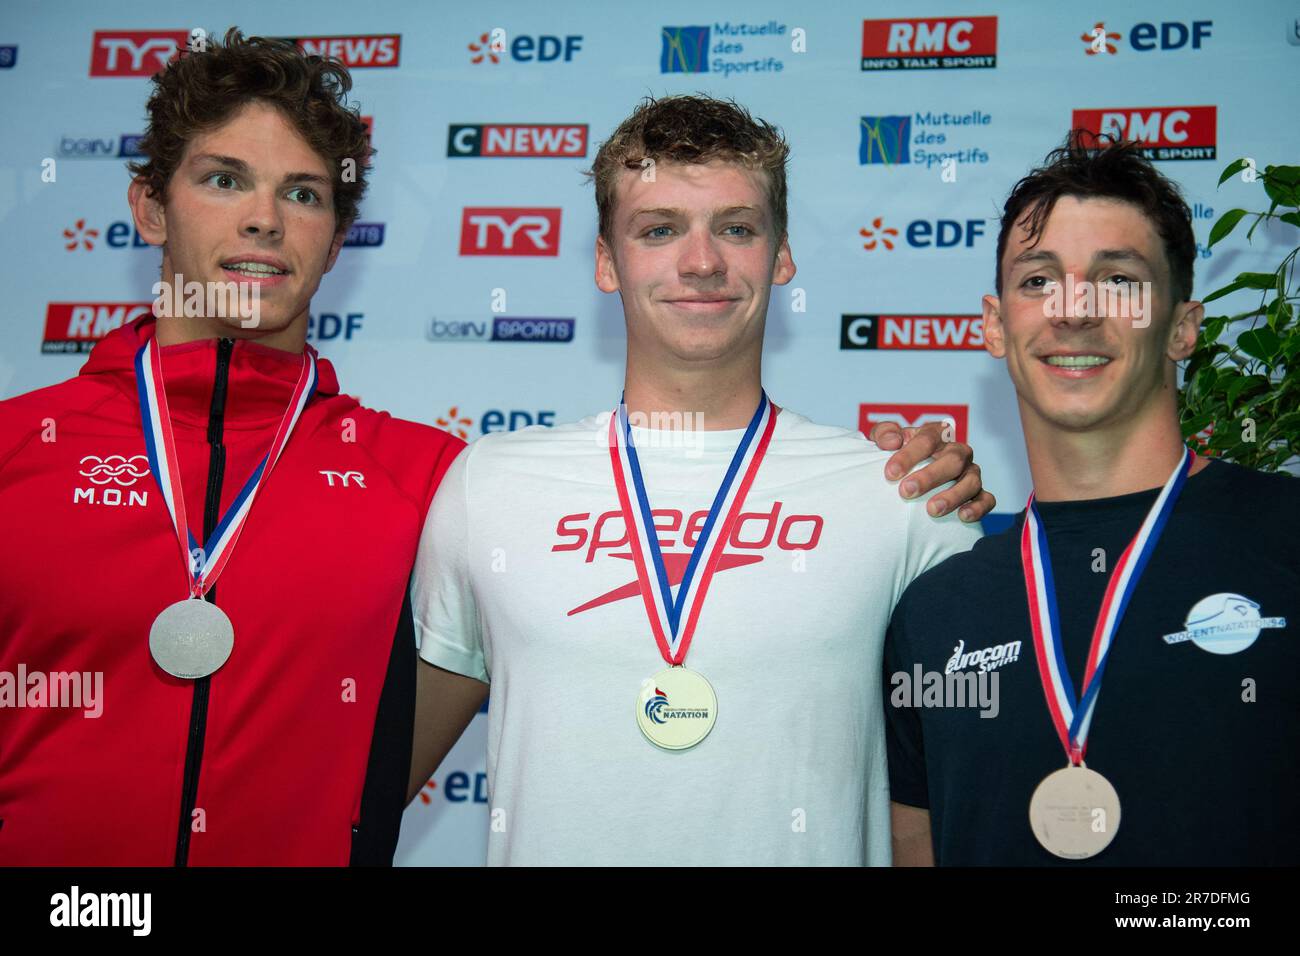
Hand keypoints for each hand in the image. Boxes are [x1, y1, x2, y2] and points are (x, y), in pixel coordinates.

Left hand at [868, 421, 994, 521]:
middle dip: (929, 477)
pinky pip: (987, 499)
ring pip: (971, 481)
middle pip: (953, 460)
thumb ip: (884, 433)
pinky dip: (978, 507)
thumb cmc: (898, 455)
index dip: (909, 455)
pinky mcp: (979, 493)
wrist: (909, 475)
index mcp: (937, 434)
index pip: (927, 440)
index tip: (890, 473)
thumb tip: (892, 442)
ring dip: (953, 496)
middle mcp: (958, 452)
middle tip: (906, 491)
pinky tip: (962, 516)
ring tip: (932, 510)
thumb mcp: (885, 439)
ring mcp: (971, 472)